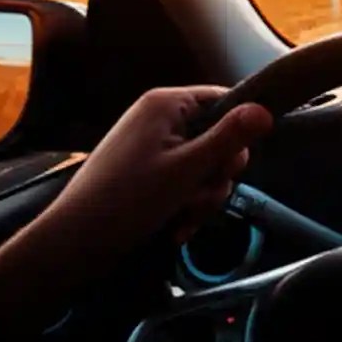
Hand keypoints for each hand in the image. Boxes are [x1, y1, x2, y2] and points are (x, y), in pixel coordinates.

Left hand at [0, 86, 272, 329]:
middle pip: (218, 137)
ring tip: (186, 216)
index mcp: (167, 104)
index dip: (238, 133)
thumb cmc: (130, 198)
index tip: (233, 165)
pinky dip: (186, 203)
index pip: (224, 100)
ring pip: (204, 165)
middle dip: (217, 174)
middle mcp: (159, 117)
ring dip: (203, 195)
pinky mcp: (147, 171)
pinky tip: (177, 226)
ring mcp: (152, 145)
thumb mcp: (188, 169)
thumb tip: (266, 109)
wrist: (75, 241)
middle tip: (203, 196)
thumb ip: (229, 138)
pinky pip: (184, 180)